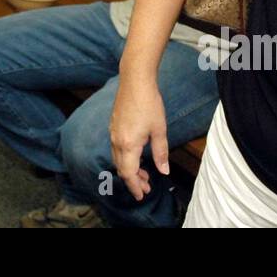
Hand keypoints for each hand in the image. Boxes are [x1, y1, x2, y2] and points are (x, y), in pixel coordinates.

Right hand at [110, 72, 168, 200]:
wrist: (135, 81)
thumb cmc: (149, 103)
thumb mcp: (159, 130)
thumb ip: (161, 153)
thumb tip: (163, 171)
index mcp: (128, 145)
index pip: (129, 173)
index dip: (135, 187)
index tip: (141, 196)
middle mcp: (116, 141)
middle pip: (122, 168)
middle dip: (133, 181)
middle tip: (147, 187)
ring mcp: (113, 133)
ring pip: (118, 159)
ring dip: (130, 170)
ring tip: (145, 175)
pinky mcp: (113, 126)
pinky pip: (116, 149)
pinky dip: (126, 159)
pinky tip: (137, 156)